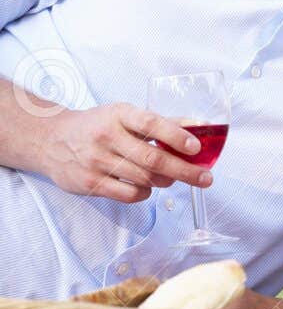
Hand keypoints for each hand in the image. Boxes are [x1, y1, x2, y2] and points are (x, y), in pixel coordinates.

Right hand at [39, 103, 212, 203]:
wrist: (51, 140)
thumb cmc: (98, 126)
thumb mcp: (126, 115)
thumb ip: (163, 123)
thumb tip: (202, 128)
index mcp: (119, 115)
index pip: (152, 124)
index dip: (177, 136)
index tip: (197, 148)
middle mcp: (107, 137)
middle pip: (153, 159)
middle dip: (184, 170)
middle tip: (205, 178)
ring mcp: (97, 162)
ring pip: (144, 178)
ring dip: (166, 181)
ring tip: (172, 177)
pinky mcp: (90, 183)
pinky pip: (129, 194)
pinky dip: (146, 193)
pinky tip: (146, 185)